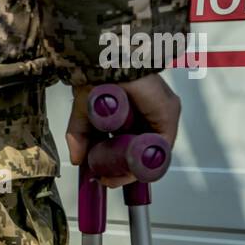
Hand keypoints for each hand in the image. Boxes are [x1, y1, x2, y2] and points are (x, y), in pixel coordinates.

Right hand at [65, 73, 180, 187]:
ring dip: (133, 170)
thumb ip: (79, 137)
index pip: (128, 147)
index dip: (116, 165)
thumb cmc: (95, 79)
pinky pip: (162, 146)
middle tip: (108, 180)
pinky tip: (128, 168)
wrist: (104, 64)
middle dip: (124, 171)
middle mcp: (148, 115)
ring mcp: (160, 115)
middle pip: (141, 153)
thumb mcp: (82, 115)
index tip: (102, 177)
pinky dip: (146, 161)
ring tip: (115, 177)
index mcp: (130, 114)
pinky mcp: (168, 113)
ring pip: (151, 153)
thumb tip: (76, 160)